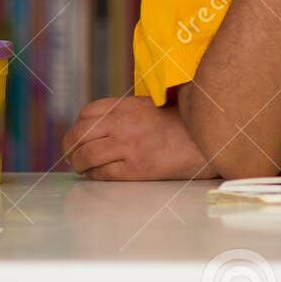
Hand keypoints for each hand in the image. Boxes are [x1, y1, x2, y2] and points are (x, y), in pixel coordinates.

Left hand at [62, 96, 218, 180]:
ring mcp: (129, 146)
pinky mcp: (136, 168)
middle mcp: (124, 123)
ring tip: (83, 167)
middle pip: (78, 134)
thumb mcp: (155, 107)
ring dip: (79, 164)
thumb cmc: (186, 125)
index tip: (79, 136)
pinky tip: (98, 175)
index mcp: (128, 105)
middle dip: (70, 147)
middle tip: (72, 155)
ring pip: (85, 156)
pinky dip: (94, 176)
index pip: (88, 113)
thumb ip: (129, 113)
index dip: (79, 126)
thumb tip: (103, 127)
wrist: (209, 141)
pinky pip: (102, 174)